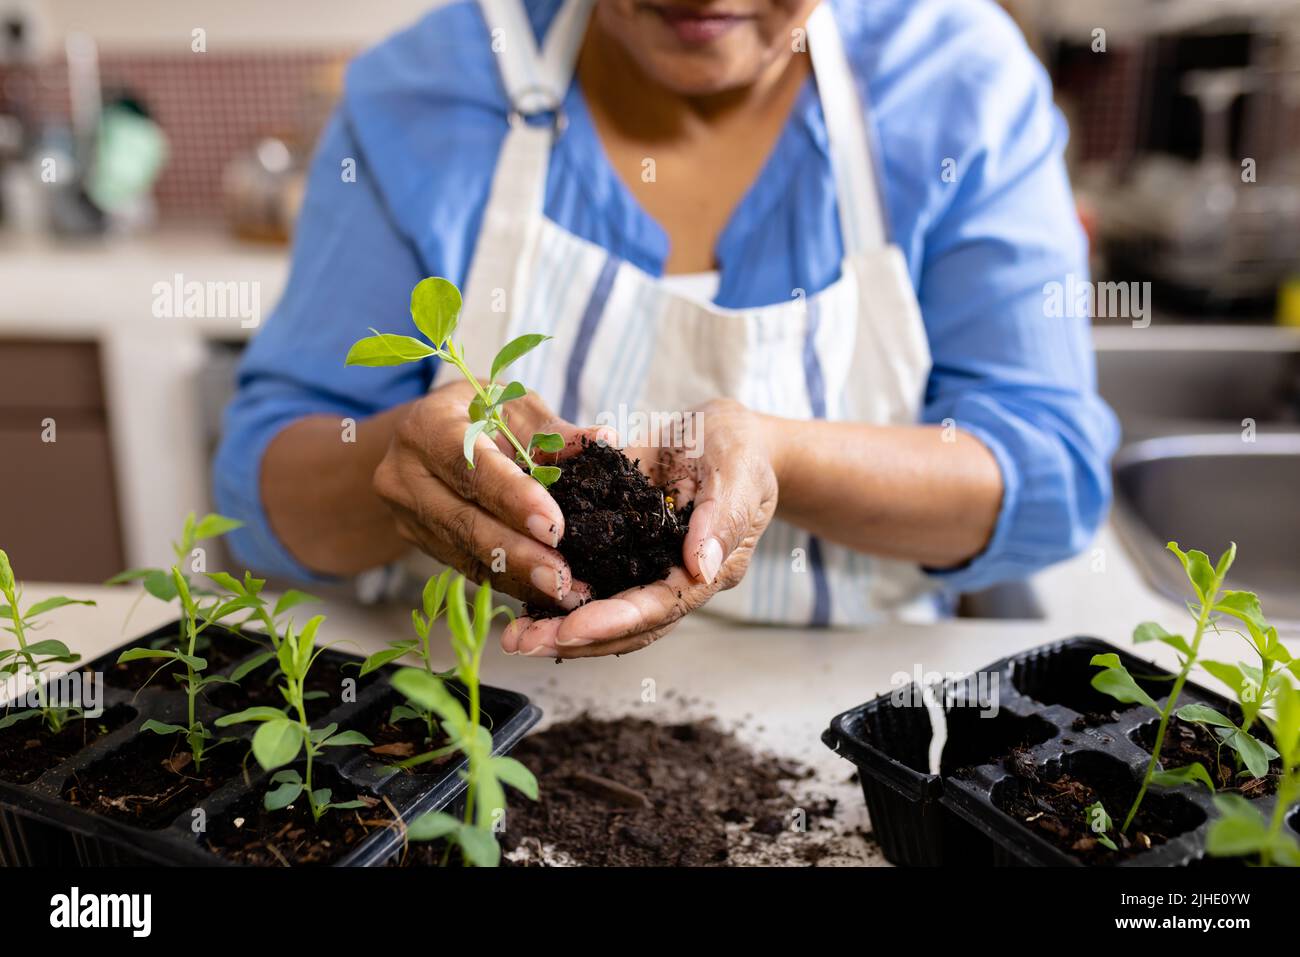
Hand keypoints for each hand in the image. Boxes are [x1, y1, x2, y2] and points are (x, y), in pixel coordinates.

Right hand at [373, 380, 610, 607]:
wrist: (431, 432)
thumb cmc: (482, 413)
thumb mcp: (514, 407)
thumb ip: (553, 431)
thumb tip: (604, 440)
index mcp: (427, 427)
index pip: (469, 467)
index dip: (511, 498)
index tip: (554, 527)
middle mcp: (405, 474)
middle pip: (463, 522)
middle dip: (516, 553)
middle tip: (562, 576)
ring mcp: (408, 514)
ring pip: (465, 553)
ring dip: (518, 576)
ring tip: (565, 592)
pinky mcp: (421, 541)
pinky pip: (467, 567)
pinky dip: (509, 582)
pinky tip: (545, 594)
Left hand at [501, 398, 778, 657]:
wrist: (720, 434)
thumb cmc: (739, 450)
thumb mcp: (740, 471)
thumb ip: (724, 516)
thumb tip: (700, 565)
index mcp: (706, 571)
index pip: (661, 607)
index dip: (617, 620)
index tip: (572, 629)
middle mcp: (670, 579)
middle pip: (624, 625)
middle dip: (574, 638)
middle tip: (522, 643)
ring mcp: (641, 566)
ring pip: (600, 609)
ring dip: (555, 625)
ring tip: (512, 636)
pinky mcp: (616, 546)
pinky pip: (583, 575)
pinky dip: (549, 588)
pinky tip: (514, 594)